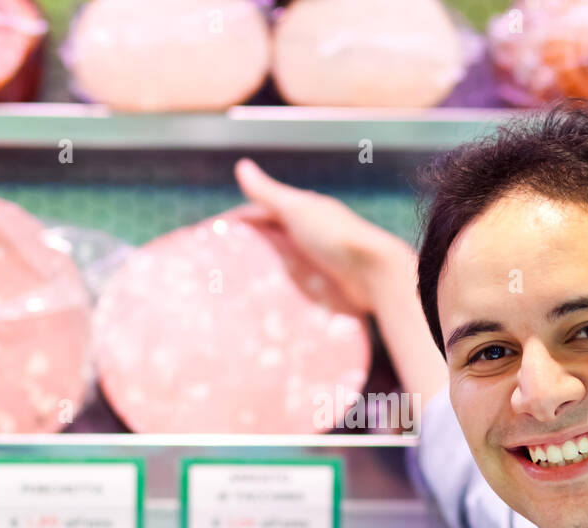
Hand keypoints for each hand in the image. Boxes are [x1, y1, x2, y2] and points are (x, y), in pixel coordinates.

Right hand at [232, 158, 410, 315]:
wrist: (375, 272)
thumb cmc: (335, 236)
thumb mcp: (296, 209)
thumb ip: (268, 191)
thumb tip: (240, 165)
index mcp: (304, 210)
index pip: (262, 211)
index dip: (238, 221)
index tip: (212, 236)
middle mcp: (313, 231)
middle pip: (273, 237)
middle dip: (248, 247)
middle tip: (218, 266)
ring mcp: (321, 257)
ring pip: (284, 261)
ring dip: (264, 270)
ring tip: (237, 288)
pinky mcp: (328, 282)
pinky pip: (298, 283)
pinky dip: (282, 287)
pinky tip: (269, 301)